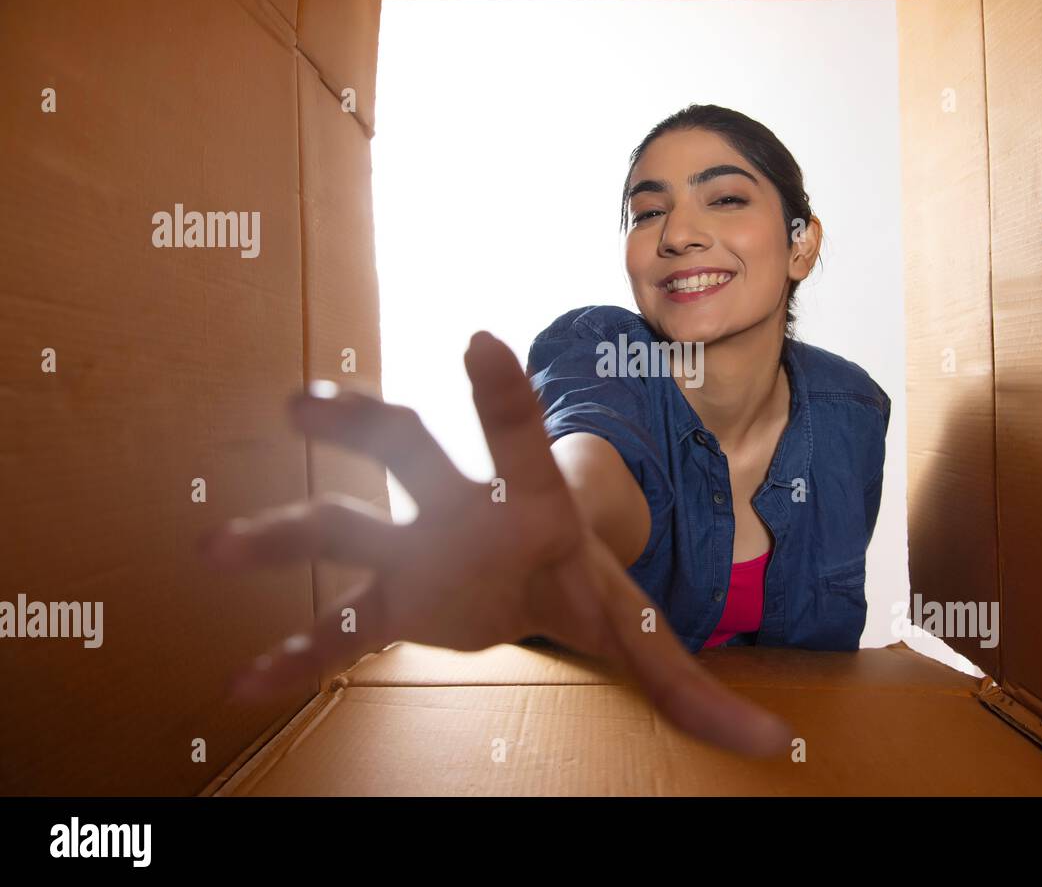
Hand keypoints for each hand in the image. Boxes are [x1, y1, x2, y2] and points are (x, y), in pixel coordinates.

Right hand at [200, 330, 792, 757]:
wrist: (533, 574)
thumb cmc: (586, 582)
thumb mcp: (642, 632)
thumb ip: (702, 688)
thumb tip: (782, 743)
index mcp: (532, 504)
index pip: (522, 440)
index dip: (506, 397)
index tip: (480, 338)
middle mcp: (462, 509)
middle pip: (409, 453)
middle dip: (359, 426)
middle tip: (304, 403)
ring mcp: (417, 549)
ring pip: (345, 523)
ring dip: (286, 533)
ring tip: (219, 547)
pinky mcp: (391, 602)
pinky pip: (336, 625)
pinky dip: (294, 656)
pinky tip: (244, 687)